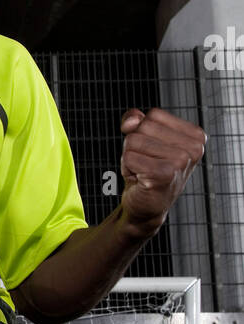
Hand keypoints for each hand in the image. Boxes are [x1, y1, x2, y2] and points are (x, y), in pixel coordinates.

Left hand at [119, 107, 206, 235]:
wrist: (146, 207)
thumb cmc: (146, 171)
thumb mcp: (143, 139)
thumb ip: (136, 120)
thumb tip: (131, 121)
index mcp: (196, 136)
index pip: (154, 115)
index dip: (143, 132)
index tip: (153, 153)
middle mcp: (194, 148)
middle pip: (143, 126)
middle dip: (135, 145)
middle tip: (146, 165)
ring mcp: (181, 161)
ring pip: (133, 140)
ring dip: (130, 158)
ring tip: (143, 172)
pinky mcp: (164, 174)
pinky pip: (129, 157)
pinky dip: (127, 169)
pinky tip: (140, 181)